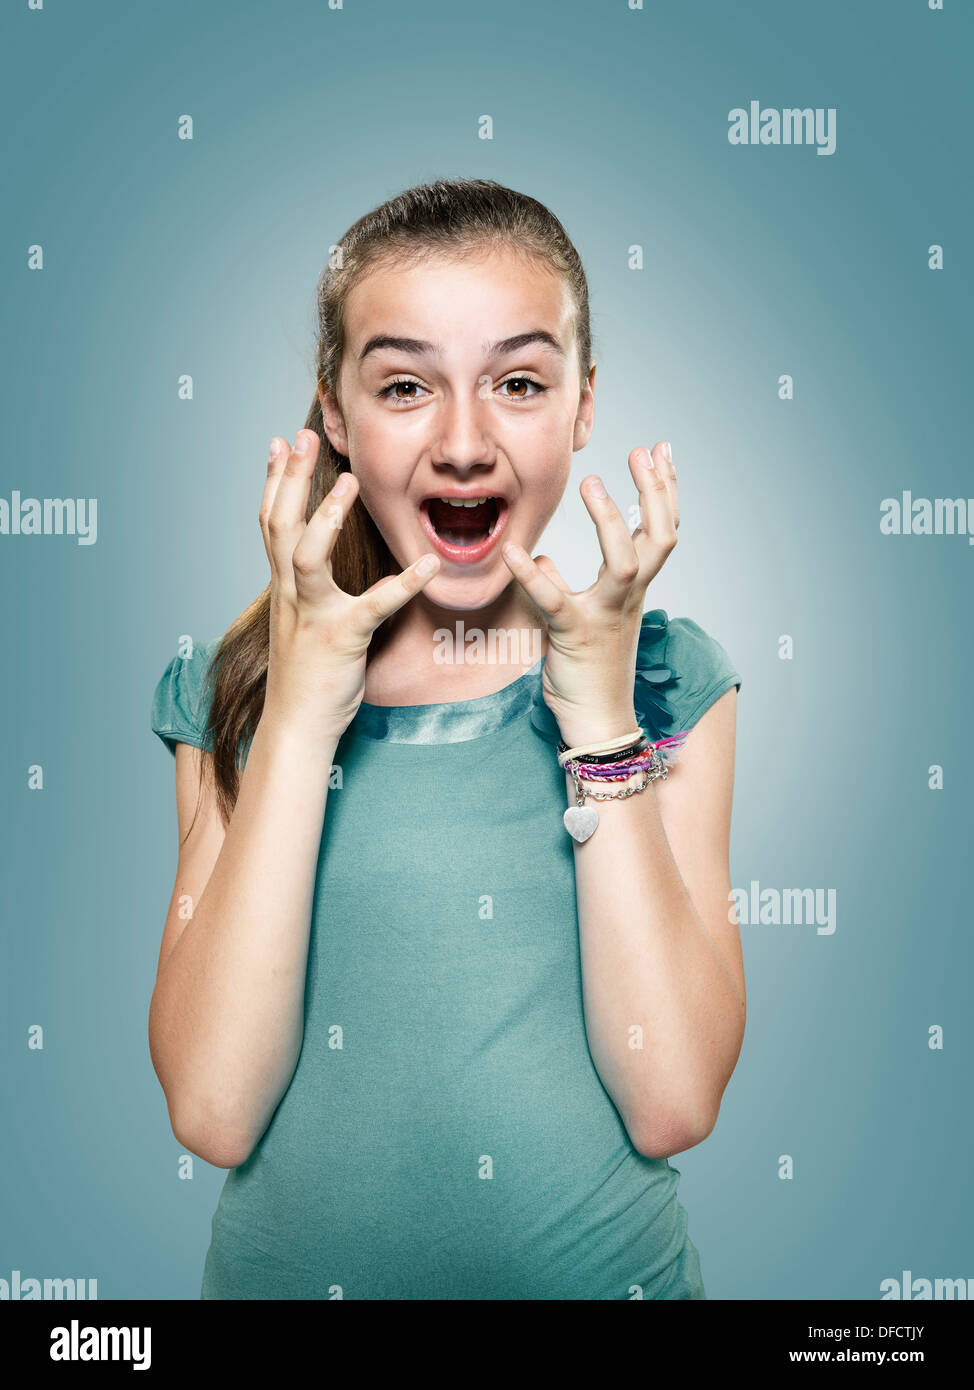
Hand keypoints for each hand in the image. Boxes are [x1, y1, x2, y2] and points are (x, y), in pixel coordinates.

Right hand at [259, 430, 439, 744]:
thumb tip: (324, 564)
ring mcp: (312, 616)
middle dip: (289, 478)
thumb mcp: (305, 622)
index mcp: (284, 588)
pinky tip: (428, 565)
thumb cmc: (308, 676)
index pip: (271, 523)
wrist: (297, 727)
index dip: (274, 481)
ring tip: (349, 480)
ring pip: (306, 558)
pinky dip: (403, 584)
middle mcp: (290, 595)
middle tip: (302, 435)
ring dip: (326, 517)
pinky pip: (373, 606)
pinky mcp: (341, 639)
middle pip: (279, 525)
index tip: (279, 443)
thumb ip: (314, 590)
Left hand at [501, 441, 678, 747]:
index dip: (663, 491)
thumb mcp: (576, 619)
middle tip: (644, 451)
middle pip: (660, 538)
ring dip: (609, 521)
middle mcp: (628, 598)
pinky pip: (555, 601)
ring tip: (591, 482)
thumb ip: (561, 585)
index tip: (660, 452)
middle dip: (657, 492)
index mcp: (632, 591)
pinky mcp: (575, 635)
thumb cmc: (588, 672)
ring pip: (625, 562)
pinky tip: (513, 550)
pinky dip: (533, 575)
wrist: (597, 724)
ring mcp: (605, 615)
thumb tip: (542, 557)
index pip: (659, 531)